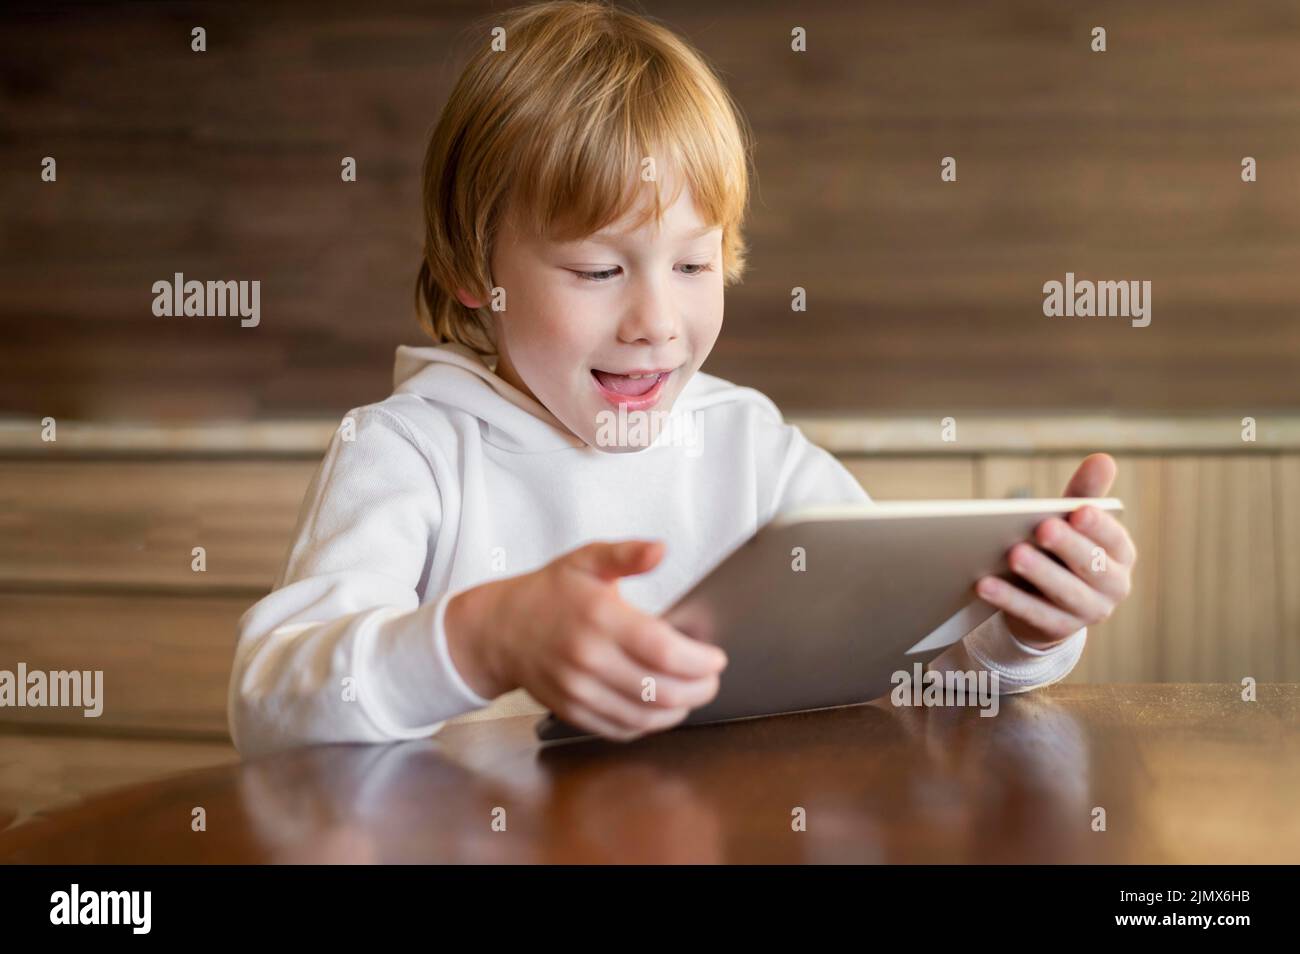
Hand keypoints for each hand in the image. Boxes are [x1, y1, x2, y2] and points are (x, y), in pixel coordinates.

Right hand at [445, 539, 727, 740]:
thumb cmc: (549, 593)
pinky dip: (649, 724)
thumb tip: (660, 549)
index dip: (699, 661)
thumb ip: (627, 554)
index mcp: (599, 618)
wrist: (499, 629)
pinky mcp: (572, 711)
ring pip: (644, 717)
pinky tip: (660, 708)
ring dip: (679, 710)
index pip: (663, 651)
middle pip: (660, 690)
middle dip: (699, 689)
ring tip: (692, 693)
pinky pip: (622, 729)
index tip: (717, 658)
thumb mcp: (587, 559)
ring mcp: (578, 690)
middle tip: (712, 679)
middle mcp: (588, 659)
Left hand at [975, 453, 1136, 647]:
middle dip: (1067, 546)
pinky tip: (984, 584)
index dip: (1098, 526)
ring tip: (1013, 553)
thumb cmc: (1061, 550)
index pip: (1113, 539)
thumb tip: (1103, 458)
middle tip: (1042, 528)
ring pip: (1065, 593)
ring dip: (1039, 573)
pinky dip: (1009, 600)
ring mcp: (1089, 612)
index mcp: (1120, 554)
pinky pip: (1033, 614)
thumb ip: (1084, 493)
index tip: (1079, 510)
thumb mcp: (1072, 522)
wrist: (1047, 601)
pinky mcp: (1059, 630)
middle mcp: (1113, 585)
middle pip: (1091, 565)